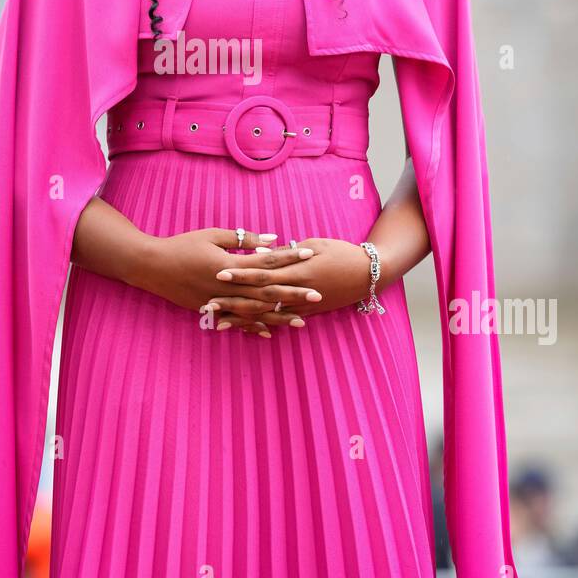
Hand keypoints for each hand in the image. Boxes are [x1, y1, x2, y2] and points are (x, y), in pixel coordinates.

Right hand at [139, 229, 318, 336]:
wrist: (153, 267)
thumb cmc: (183, 246)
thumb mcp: (212, 235)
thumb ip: (242, 239)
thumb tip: (271, 239)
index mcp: (230, 265)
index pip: (267, 262)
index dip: (289, 258)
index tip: (310, 255)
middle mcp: (228, 287)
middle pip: (267, 292)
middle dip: (293, 293)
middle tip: (318, 295)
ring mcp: (219, 302)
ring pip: (255, 312)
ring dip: (279, 317)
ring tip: (302, 320)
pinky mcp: (211, 310)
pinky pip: (236, 322)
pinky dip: (253, 328)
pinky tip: (269, 333)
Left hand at [206, 237, 373, 325]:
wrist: (369, 274)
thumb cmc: (342, 252)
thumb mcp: (315, 244)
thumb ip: (288, 253)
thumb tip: (263, 253)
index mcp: (297, 269)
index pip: (262, 273)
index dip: (240, 274)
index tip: (218, 274)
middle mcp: (297, 291)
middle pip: (259, 297)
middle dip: (233, 300)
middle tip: (208, 303)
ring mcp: (303, 305)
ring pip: (268, 314)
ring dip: (243, 319)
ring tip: (219, 323)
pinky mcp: (309, 314)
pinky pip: (283, 322)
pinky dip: (265, 327)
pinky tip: (249, 332)